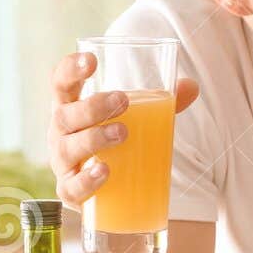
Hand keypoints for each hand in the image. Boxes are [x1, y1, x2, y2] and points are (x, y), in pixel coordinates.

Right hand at [48, 50, 198, 206]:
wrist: (106, 188)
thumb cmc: (117, 142)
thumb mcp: (137, 118)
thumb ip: (162, 102)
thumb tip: (191, 86)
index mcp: (73, 108)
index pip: (61, 83)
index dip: (71, 69)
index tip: (91, 60)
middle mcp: (61, 133)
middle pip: (65, 115)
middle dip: (92, 106)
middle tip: (121, 100)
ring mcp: (63, 163)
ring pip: (67, 148)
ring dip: (94, 138)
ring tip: (122, 132)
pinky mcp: (70, 191)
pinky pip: (71, 187)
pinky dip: (87, 180)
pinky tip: (104, 170)